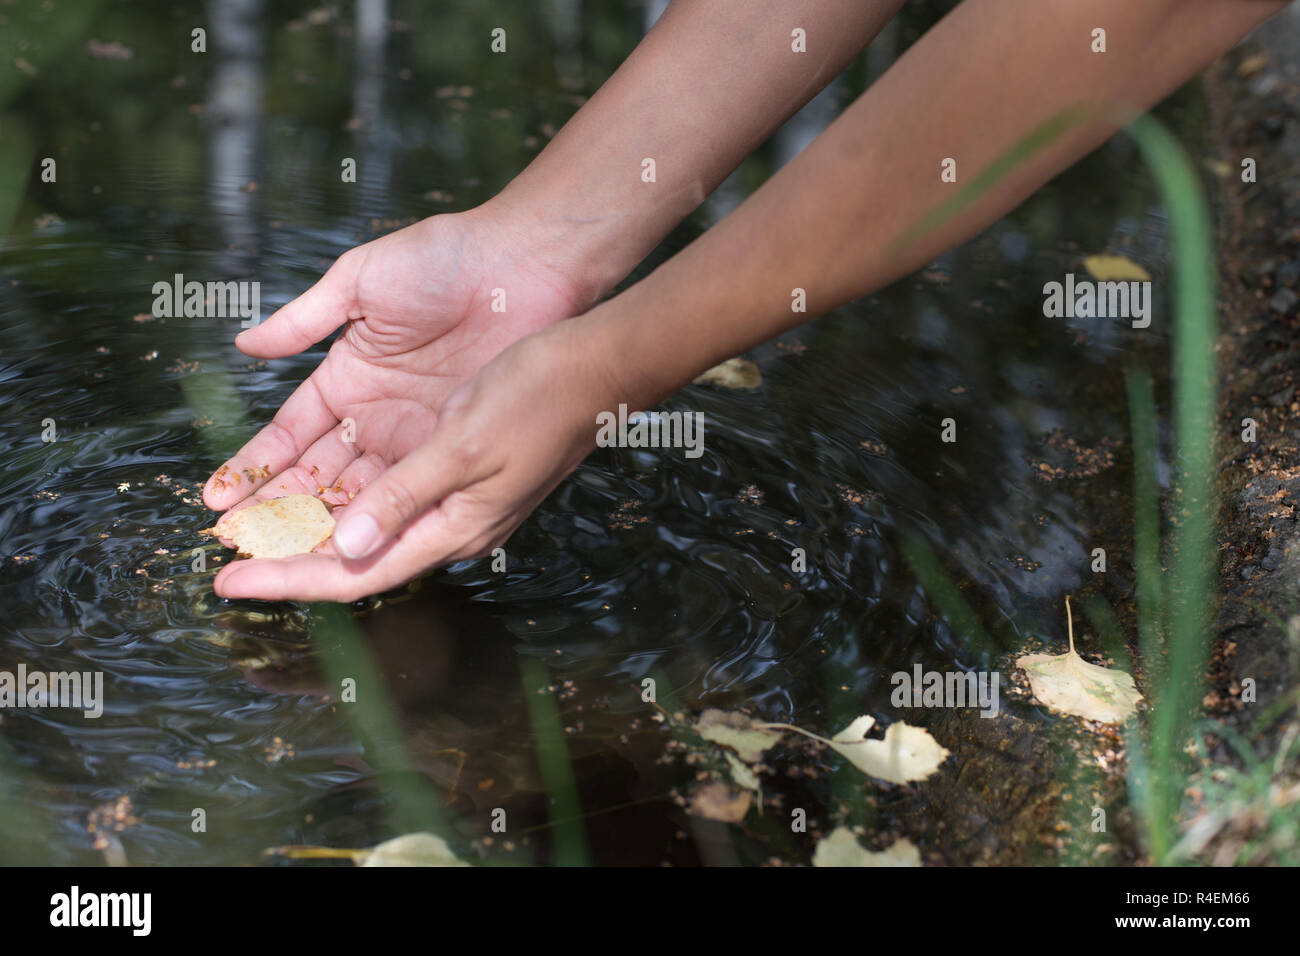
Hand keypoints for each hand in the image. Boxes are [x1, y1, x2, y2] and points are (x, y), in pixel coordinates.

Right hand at [202, 203, 598, 579]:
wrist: (520, 265)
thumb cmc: (441, 260)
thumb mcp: (360, 281)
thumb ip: (304, 319)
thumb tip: (246, 346)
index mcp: (343, 378)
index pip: (287, 436)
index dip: (252, 469)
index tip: (216, 500)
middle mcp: (373, 416)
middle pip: (315, 477)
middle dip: (275, 512)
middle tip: (237, 547)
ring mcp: (412, 435)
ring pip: (356, 493)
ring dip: (320, 526)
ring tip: (280, 559)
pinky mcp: (451, 444)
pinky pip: (408, 490)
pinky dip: (378, 519)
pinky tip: (349, 547)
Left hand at [212, 318, 611, 600]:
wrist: (592, 364)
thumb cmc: (536, 398)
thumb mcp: (463, 445)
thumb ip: (403, 496)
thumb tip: (348, 546)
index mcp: (452, 527)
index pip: (355, 573)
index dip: (289, 580)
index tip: (230, 583)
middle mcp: (447, 521)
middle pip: (353, 557)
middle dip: (288, 557)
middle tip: (225, 552)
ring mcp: (451, 497)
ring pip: (362, 523)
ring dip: (307, 523)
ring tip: (248, 519)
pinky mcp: (451, 467)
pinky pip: (381, 493)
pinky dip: (338, 493)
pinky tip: (307, 484)